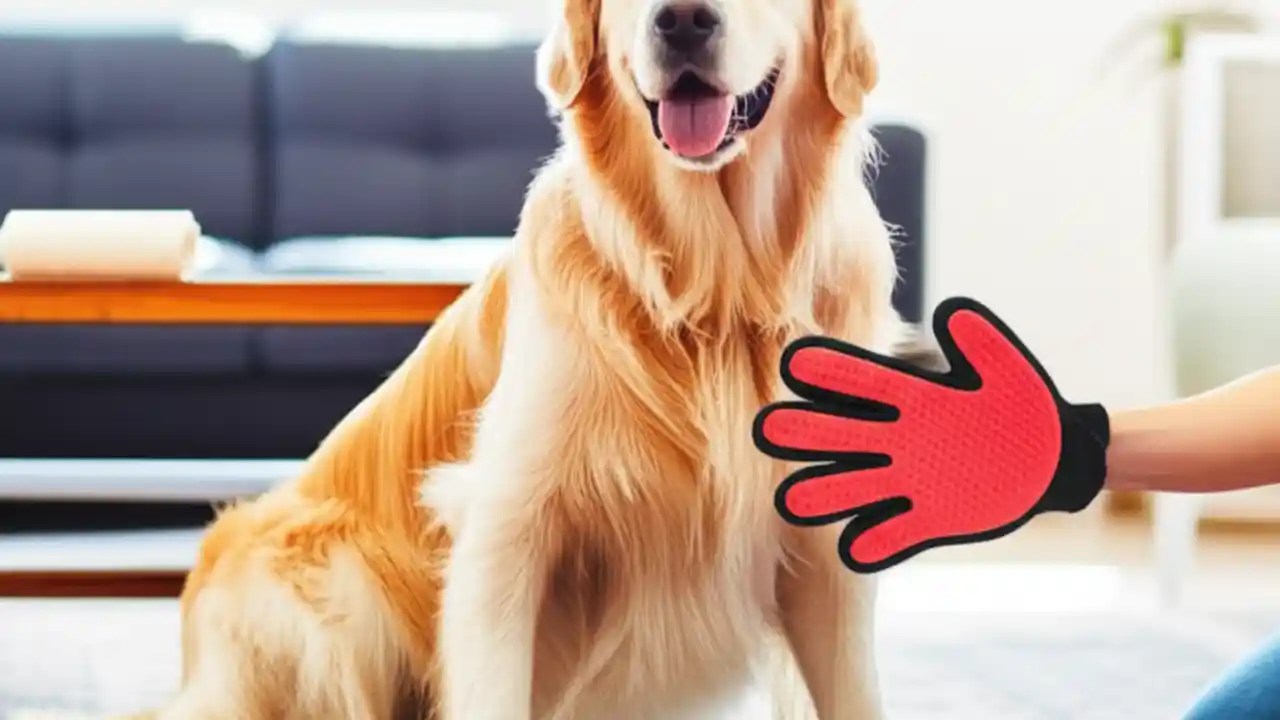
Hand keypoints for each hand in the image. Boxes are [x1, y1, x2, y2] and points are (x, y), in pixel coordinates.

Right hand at [754, 298, 1109, 572]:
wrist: (1055, 463)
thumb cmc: (1027, 408)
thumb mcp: (1007, 369)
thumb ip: (980, 341)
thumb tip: (950, 310)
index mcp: (911, 398)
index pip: (858, 381)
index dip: (827, 372)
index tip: (793, 362)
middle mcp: (897, 440)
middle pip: (837, 435)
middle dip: (803, 432)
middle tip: (768, 429)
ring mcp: (908, 482)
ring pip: (849, 488)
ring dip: (822, 493)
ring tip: (792, 499)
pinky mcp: (927, 521)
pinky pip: (888, 536)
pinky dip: (870, 543)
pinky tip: (855, 547)